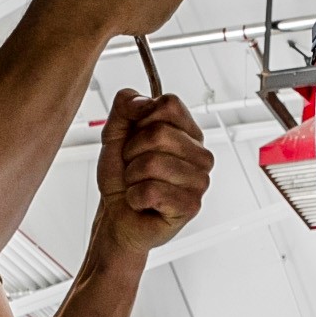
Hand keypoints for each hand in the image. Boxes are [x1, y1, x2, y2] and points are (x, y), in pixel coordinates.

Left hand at [91, 91, 211, 260]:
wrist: (118, 216)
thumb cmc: (122, 178)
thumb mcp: (115, 133)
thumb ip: (125, 106)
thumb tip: (142, 101)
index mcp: (188, 132)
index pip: (169, 104)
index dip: (140, 121)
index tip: (135, 139)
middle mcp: (200, 154)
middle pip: (159, 133)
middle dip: (132, 153)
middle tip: (134, 168)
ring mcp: (199, 181)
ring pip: (153, 163)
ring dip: (132, 177)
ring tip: (138, 185)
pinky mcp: (191, 206)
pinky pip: (152, 191)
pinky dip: (135, 197)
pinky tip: (143, 202)